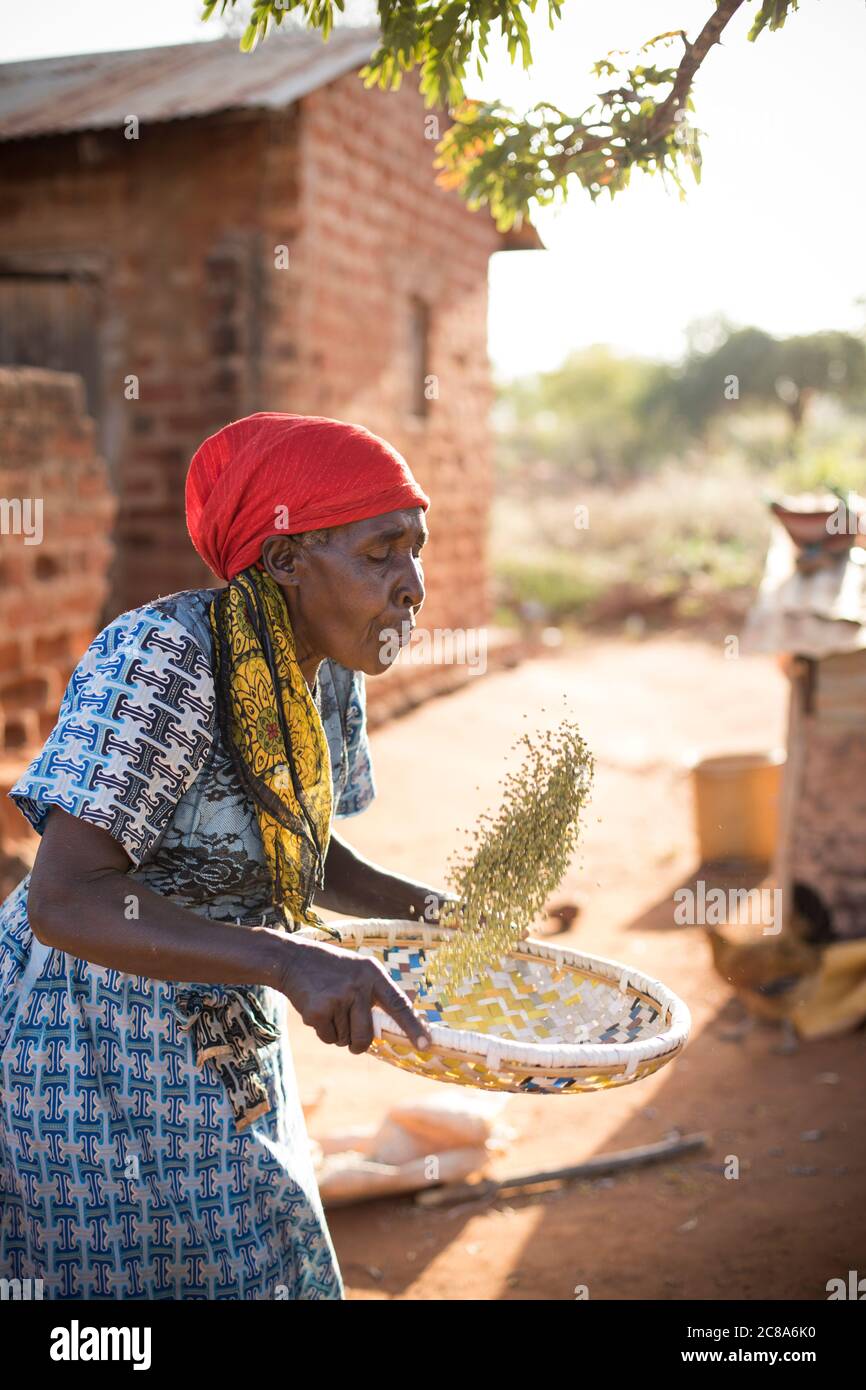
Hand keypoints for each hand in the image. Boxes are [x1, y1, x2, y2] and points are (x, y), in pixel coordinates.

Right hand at [277, 934, 431, 1055]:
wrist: (294, 959)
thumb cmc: (332, 970)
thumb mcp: (360, 971)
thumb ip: (377, 995)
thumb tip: (395, 1029)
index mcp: (374, 974)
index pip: (400, 1004)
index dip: (414, 1028)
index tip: (426, 1046)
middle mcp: (359, 986)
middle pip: (367, 1035)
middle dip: (358, 1044)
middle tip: (351, 1039)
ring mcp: (338, 997)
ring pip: (345, 1038)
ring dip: (337, 1032)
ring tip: (329, 1007)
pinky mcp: (318, 1010)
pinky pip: (328, 1038)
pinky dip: (323, 1031)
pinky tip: (317, 1009)